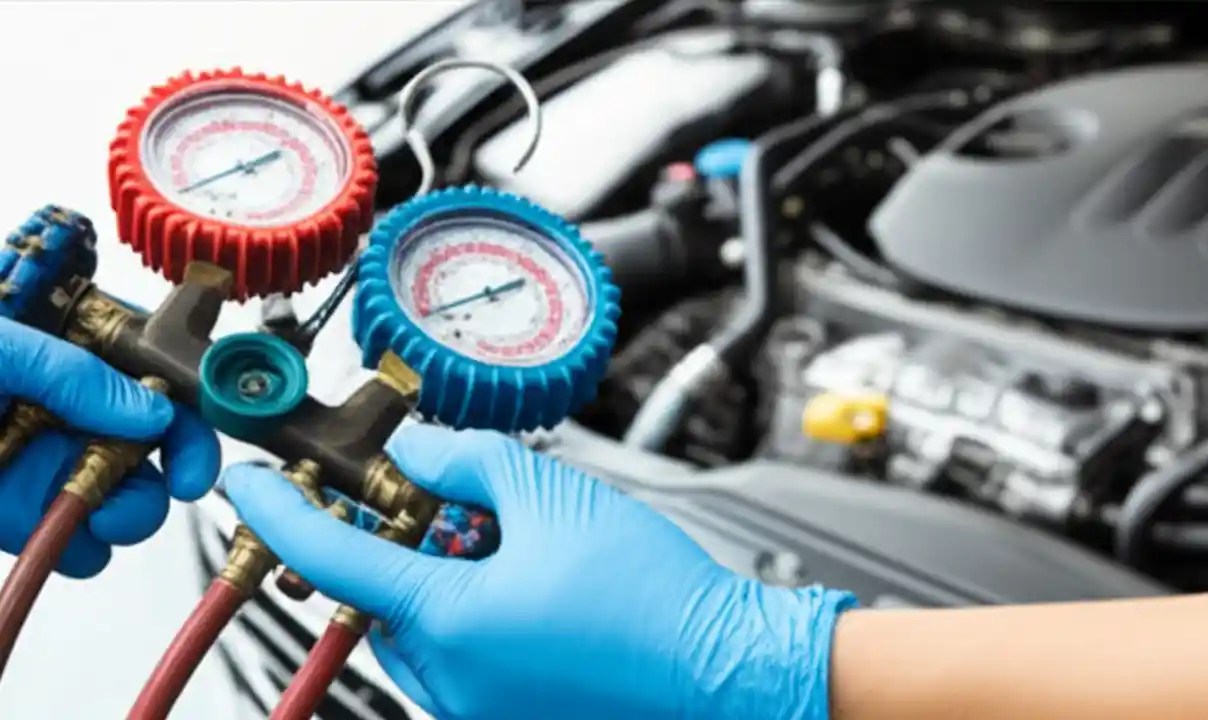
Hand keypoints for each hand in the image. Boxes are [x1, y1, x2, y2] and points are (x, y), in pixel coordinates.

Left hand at [0, 318, 219, 577]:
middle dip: (169, 472)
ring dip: (131, 514)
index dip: (189, 410)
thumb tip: (152, 408)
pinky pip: (73, 541)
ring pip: (126, 495)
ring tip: (103, 516)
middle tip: (164, 484)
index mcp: (67, 349)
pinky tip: (66, 542)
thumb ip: (71, 373)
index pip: (156, 373)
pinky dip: (82, 551)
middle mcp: (64, 406)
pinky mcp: (14, 512)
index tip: (199, 448)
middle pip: (156, 443)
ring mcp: (41, 460)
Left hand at [225, 425, 855, 719]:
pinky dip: (471, 613)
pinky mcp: (507, 716)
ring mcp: (479, 708)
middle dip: (400, 542)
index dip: (281, 514)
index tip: (251, 488)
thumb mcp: (552, 496)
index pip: (329, 558)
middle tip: (444, 500)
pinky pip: (458, 658)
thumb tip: (413, 452)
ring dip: (440, 578)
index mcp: (449, 621)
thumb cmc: (653, 595)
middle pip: (380, 594)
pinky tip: (528, 584)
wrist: (722, 666)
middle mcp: (451, 680)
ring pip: (421, 627)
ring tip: (508, 541)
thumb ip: (464, 462)